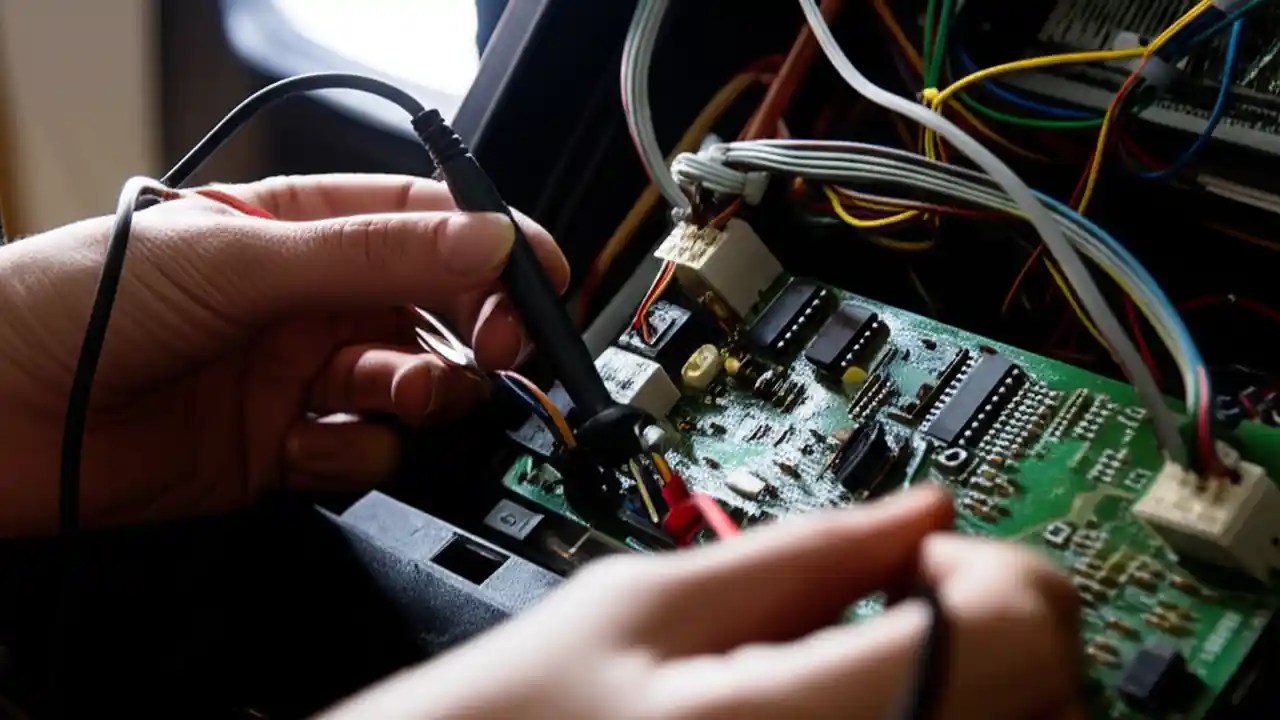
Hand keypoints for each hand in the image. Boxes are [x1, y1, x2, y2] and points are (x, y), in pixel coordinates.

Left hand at [0, 174, 567, 534]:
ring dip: (419, 393)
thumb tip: (484, 241)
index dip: (492, 247)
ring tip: (395, 394)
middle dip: (473, 330)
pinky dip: (357, 454)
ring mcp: (298, 377)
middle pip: (435, 312)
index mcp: (301, 230)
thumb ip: (370, 255)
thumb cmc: (78, 303)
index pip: (426, 225)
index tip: (540, 274)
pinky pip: (361, 453)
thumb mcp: (240, 259)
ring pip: (408, 386)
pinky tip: (315, 444)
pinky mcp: (282, 451)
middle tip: (493, 347)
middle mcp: (309, 302)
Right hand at [323, 487, 1083, 719]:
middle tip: (893, 600)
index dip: (993, 566)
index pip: (1015, 633)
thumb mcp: (643, 603)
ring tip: (870, 659)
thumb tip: (921, 508)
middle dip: (992, 622)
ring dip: (981, 680)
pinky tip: (866, 706)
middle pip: (1053, 699)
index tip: (917, 554)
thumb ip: (803, 551)